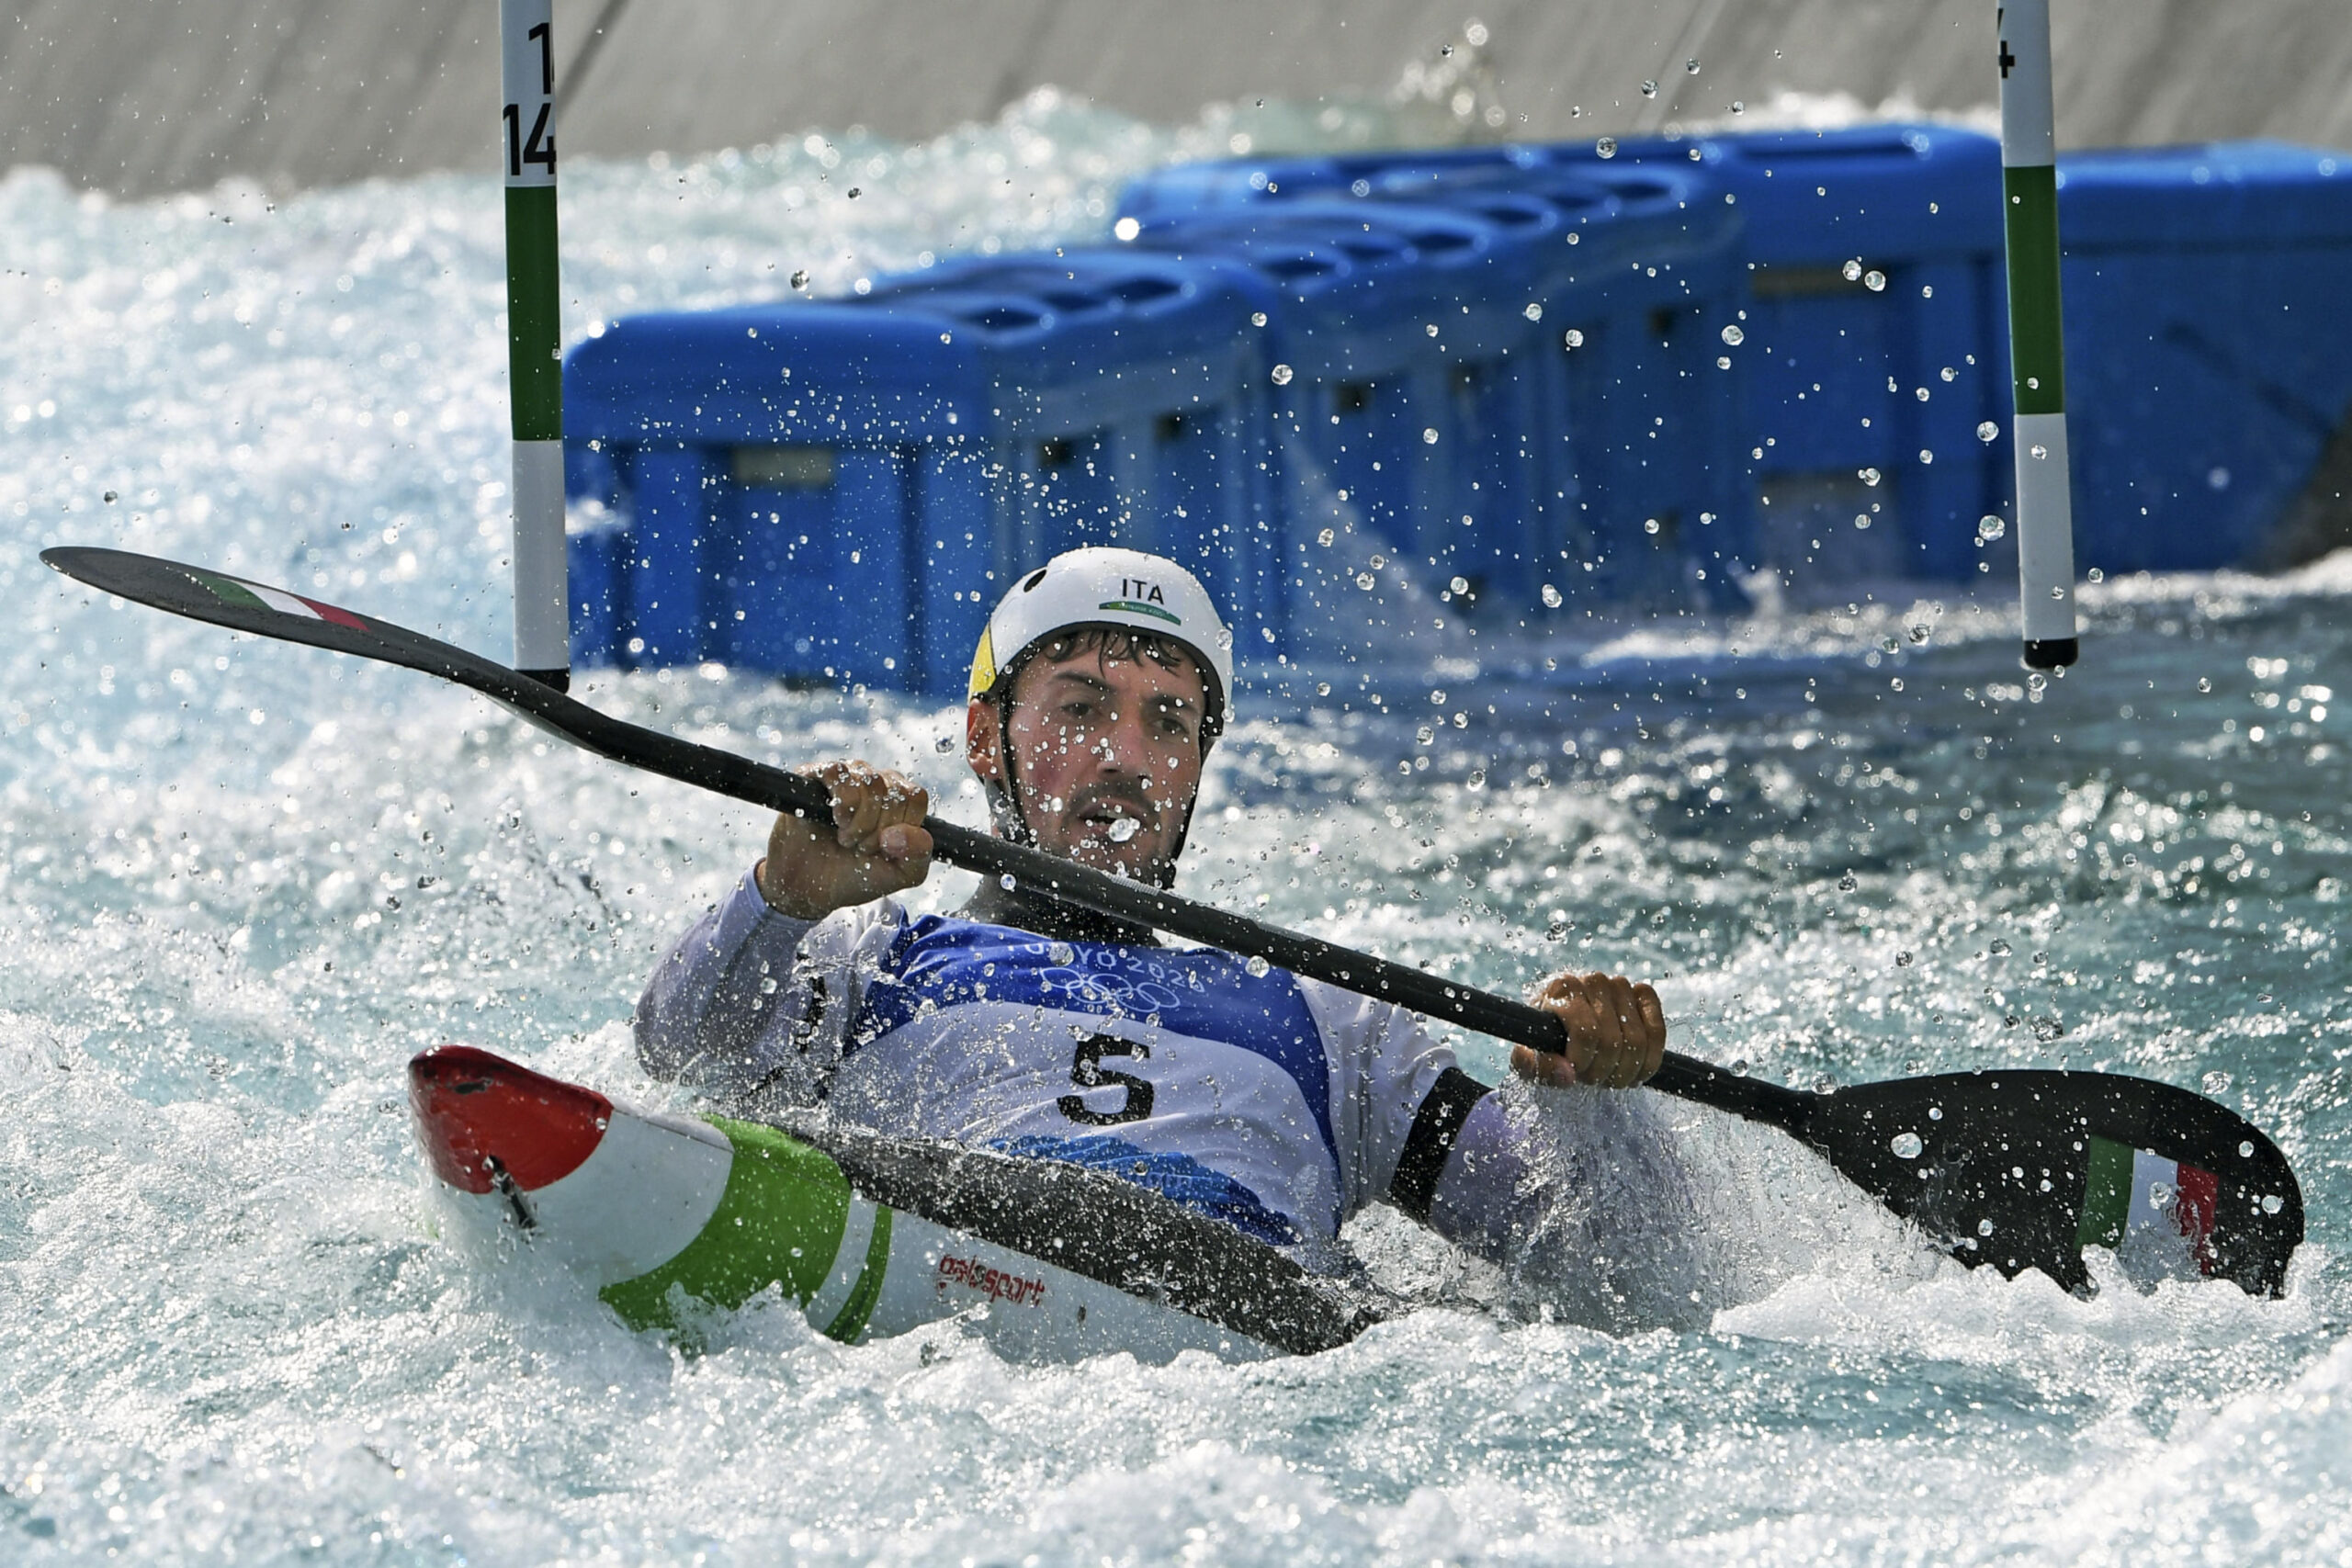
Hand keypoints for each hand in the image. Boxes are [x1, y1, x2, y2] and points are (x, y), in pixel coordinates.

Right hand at [756, 760, 932, 918]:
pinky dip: (840, 804)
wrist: (808, 888)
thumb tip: (899, 832)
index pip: (915, 797)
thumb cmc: (855, 875)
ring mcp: (847, 776)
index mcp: (900, 800)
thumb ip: (919, 853)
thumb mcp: (901, 874)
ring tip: (845, 838)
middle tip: (860, 848)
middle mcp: (876, 782)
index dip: (900, 828)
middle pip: (893, 792)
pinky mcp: (816, 775)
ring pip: (870, 783)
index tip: (884, 848)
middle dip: (876, 832)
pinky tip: (834, 821)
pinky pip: (838, 772)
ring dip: (858, 823)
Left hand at [1512, 970, 1666, 1089]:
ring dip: (1626, 1072)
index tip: (1576, 1075)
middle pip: (1612, 1041)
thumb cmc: (1543, 1044)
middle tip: (1593, 1080)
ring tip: (1610, 1078)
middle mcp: (1593, 980)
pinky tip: (1636, 1071)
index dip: (1584, 1063)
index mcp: (1562, 988)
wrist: (1563, 1028)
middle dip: (1604, 1072)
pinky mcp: (1643, 994)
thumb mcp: (1529, 1060)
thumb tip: (1568, 1075)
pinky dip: (1651, 1059)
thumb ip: (1541, 1069)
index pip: (1586, 1033)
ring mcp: (1620, 985)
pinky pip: (1657, 1031)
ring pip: (1637, 1040)